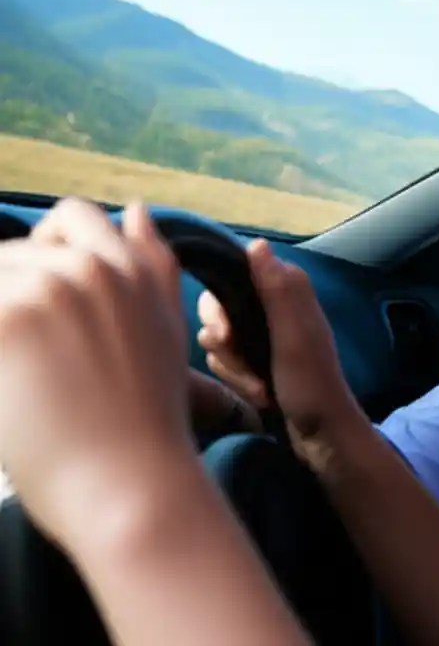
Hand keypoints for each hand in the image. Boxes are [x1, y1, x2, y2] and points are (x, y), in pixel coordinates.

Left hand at [0, 199, 194, 548]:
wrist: (132, 486)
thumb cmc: (146, 423)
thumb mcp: (166, 333)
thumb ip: (153, 267)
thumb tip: (136, 208)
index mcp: (130, 268)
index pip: (70, 218)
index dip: (47, 251)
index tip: (42, 306)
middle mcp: (89, 267)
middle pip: (11, 255)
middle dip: (10, 302)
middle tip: (34, 364)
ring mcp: (43, 290)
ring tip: (23, 381)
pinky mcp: (3, 320)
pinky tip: (9, 389)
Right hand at [196, 238, 364, 464]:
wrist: (321, 436)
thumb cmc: (310, 385)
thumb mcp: (294, 336)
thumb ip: (276, 290)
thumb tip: (256, 242)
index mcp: (288, 290)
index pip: (229, 275)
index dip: (218, 308)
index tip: (225, 335)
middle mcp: (275, 305)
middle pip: (216, 308)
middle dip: (224, 344)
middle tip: (239, 363)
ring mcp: (263, 334)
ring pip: (218, 339)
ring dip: (234, 369)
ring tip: (259, 389)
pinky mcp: (256, 359)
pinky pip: (225, 361)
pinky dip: (237, 380)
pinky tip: (258, 396)